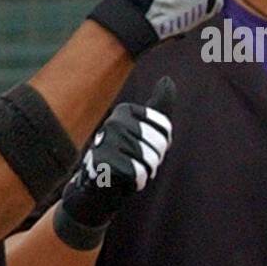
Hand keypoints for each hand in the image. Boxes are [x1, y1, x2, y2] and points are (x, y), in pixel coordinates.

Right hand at [59, 77, 174, 231]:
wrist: (99, 186)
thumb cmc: (126, 155)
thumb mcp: (144, 128)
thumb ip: (159, 105)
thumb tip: (167, 79)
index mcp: (125, 110)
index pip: (165, 129)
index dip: (162, 145)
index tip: (144, 147)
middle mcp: (114, 121)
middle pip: (159, 144)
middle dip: (154, 160)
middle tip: (135, 161)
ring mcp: (107, 141)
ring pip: (150, 160)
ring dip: (145, 171)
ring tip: (128, 170)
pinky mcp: (104, 162)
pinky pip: (139, 173)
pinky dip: (136, 182)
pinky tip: (122, 180)